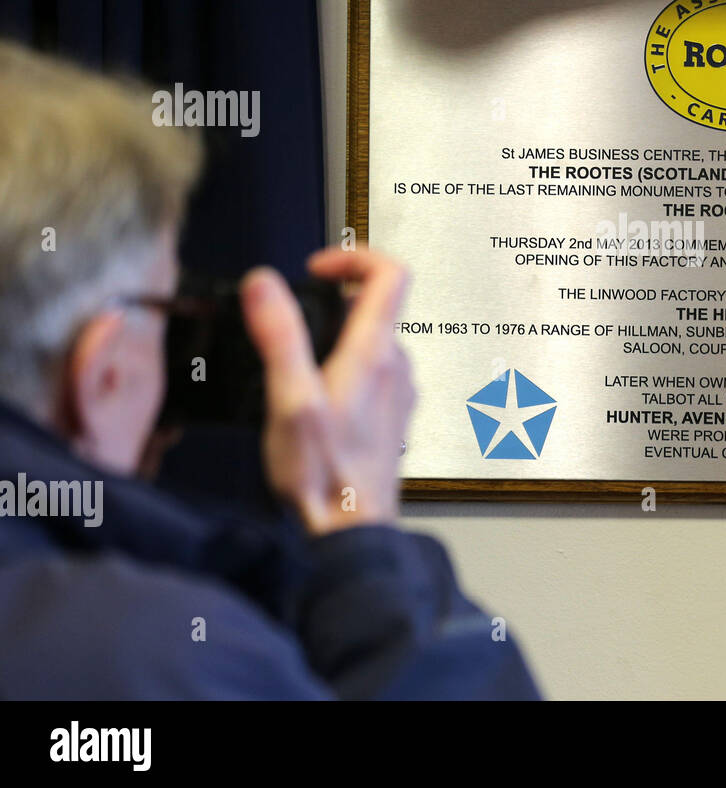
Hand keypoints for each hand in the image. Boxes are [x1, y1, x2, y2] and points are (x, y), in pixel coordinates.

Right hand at [239, 247, 414, 534]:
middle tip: (292, 319)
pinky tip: (314, 400)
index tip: (317, 268)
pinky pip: (374, 374)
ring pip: (374, 341)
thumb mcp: (289, 398)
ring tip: (296, 365)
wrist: (352, 530)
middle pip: (377, 306)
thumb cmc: (325, 474)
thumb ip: (278, 335)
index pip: (391, 273)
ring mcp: (399, 392)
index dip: (354, 256)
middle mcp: (397, 366)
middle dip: (332, 301)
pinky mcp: (392, 416)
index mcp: (376, 352)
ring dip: (336, 338)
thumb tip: (264, 283)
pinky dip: (345, 368)